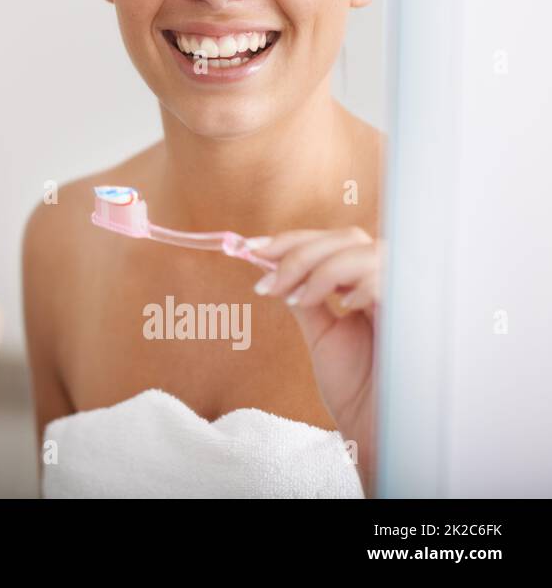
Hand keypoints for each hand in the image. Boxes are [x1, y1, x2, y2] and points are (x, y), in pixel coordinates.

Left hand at [248, 226, 383, 494]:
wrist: (374, 430)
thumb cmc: (355, 386)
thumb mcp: (322, 332)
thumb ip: (305, 296)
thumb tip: (268, 265)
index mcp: (367, 285)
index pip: (334, 241)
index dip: (294, 240)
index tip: (252, 248)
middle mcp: (390, 284)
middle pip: (347, 238)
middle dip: (299, 253)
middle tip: (266, 282)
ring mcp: (406, 297)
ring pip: (364, 252)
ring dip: (321, 269)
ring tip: (298, 299)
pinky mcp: (415, 315)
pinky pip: (387, 280)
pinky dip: (356, 284)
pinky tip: (342, 305)